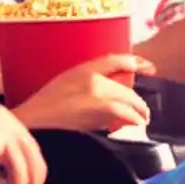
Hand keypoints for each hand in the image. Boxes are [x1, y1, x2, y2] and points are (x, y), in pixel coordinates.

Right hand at [11, 54, 154, 131]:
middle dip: (138, 101)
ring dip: (138, 113)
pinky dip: (132, 121)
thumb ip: (87, 80)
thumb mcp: (65, 82)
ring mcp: (98, 98)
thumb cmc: (45, 105)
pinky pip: (125, 116)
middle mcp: (93, 80)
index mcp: (83, 69)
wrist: (35, 123)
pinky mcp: (101, 115)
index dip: (135, 61)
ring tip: (141, 120)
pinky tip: (133, 125)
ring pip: (129, 102)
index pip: (115, 60)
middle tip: (142, 110)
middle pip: (127, 88)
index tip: (149, 67)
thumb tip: (110, 89)